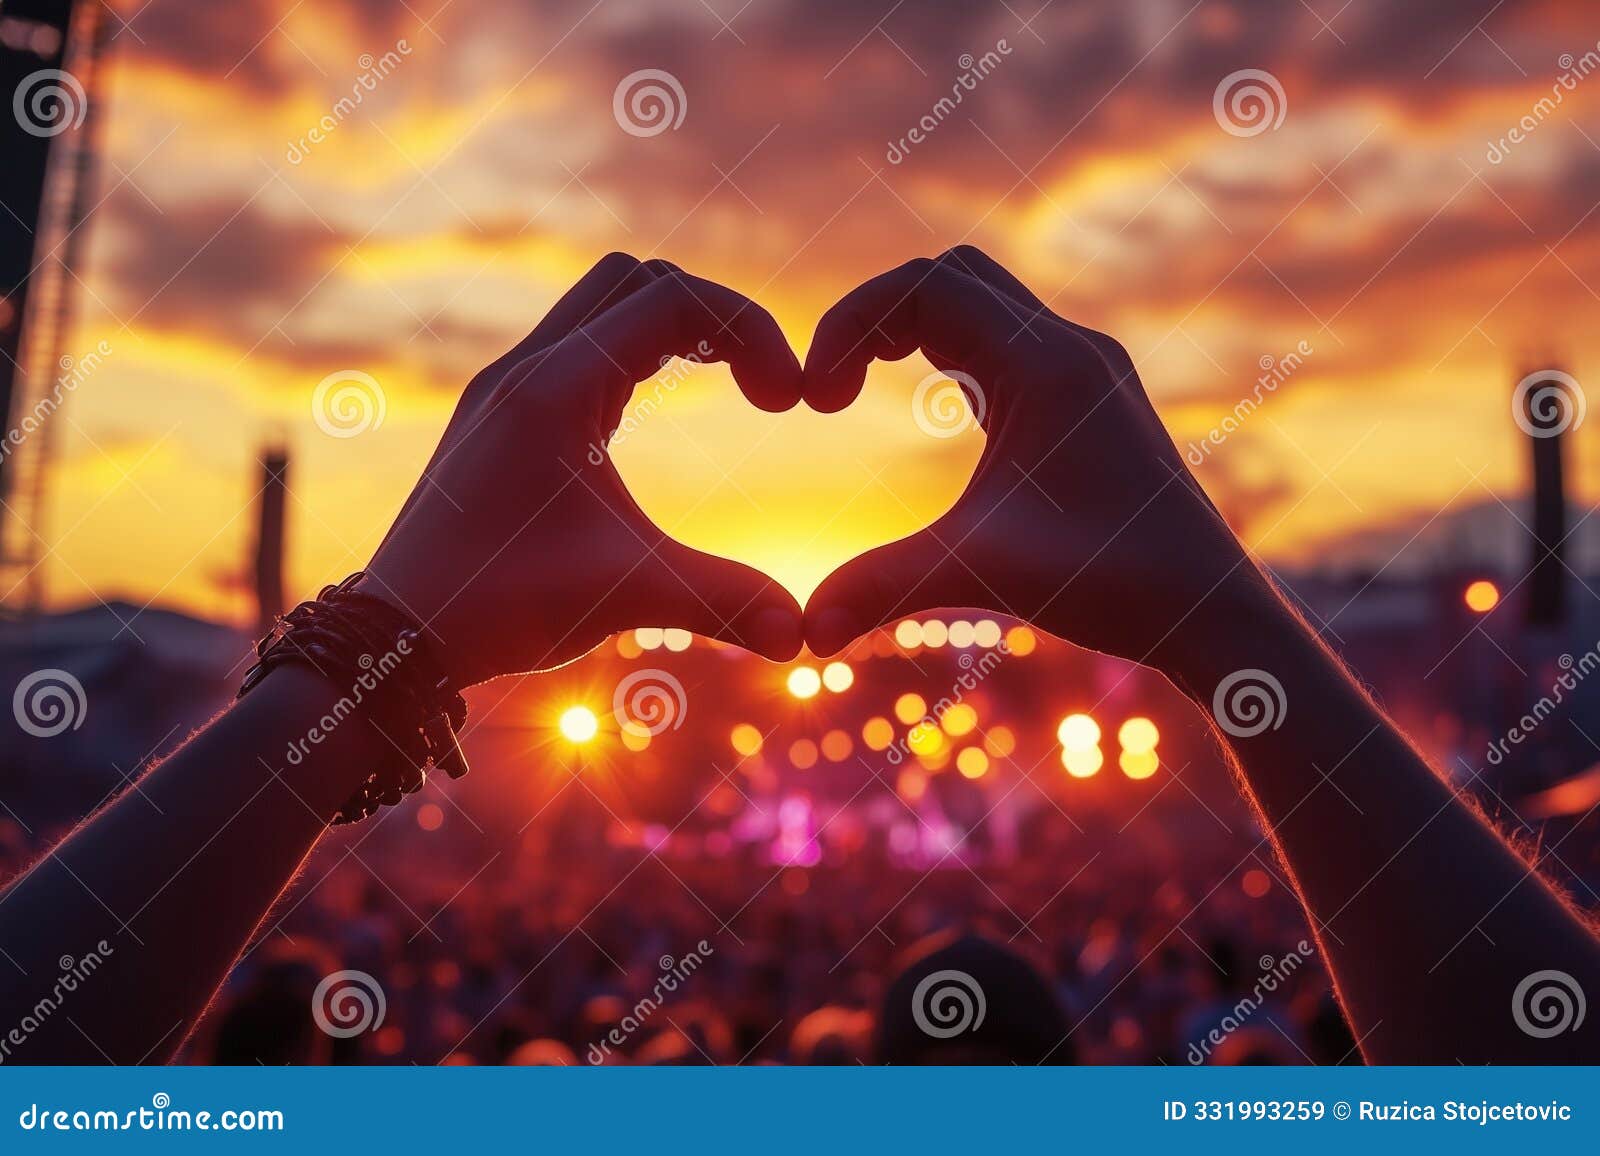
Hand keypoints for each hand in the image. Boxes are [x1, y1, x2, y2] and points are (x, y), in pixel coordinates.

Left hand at [362, 254, 804, 685]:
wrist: (398, 634)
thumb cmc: (500, 606)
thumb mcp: (624, 596)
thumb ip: (720, 600)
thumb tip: (800, 634)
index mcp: (556, 388)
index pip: (675, 300)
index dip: (751, 331)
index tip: (788, 402)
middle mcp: (525, 370)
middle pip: (637, 279)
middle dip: (714, 316)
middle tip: (761, 385)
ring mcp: (506, 388)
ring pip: (600, 306)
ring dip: (670, 330)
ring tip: (724, 384)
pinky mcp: (499, 415)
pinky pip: (574, 347)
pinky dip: (629, 357)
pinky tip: (649, 416)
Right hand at [801, 246, 1259, 668]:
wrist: (1210, 609)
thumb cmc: (1112, 584)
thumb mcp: (982, 574)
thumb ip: (882, 588)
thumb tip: (802, 633)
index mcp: (1044, 363)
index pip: (923, 284)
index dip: (849, 323)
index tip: (812, 397)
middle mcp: (1070, 348)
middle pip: (950, 276)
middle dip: (875, 317)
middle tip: (831, 390)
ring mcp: (1087, 370)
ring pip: (982, 305)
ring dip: (913, 333)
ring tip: (861, 393)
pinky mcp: (1092, 401)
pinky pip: (1009, 344)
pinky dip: (953, 358)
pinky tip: (937, 417)